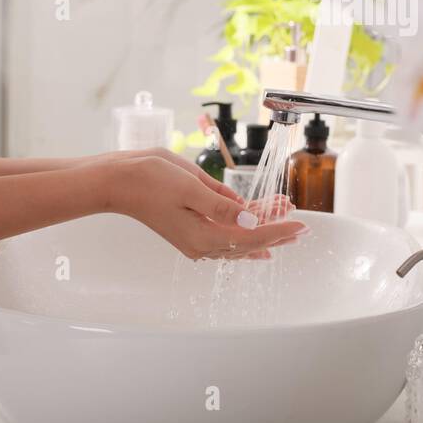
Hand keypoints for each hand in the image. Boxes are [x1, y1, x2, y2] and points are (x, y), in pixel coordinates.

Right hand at [102, 151, 302, 260]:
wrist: (119, 181)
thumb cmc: (150, 179)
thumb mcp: (190, 187)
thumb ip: (222, 206)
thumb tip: (251, 221)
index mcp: (202, 235)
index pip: (251, 236)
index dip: (278, 230)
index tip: (300, 225)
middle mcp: (201, 242)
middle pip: (249, 241)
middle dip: (277, 232)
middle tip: (303, 228)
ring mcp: (196, 238)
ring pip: (239, 239)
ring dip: (263, 229)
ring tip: (287, 220)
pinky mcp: (191, 229)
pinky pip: (226, 235)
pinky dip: (246, 234)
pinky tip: (260, 238)